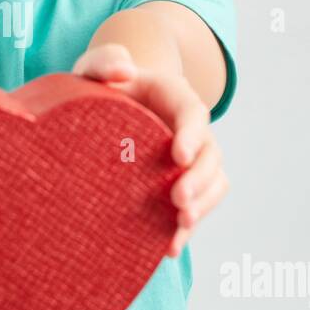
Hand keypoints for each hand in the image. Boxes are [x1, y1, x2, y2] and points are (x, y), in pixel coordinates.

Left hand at [71, 43, 228, 257]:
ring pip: (214, 184)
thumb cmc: (104, 84)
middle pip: (210, 156)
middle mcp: (191, 131)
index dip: (191, 136)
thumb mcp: (96, 66)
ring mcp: (191, 160)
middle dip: (200, 181)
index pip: (194, 115)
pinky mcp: (181, 184)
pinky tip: (168, 248)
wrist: (112, 104)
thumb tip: (123, 73)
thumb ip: (105, 61)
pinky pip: (198, 206)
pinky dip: (187, 228)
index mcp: (177, 98)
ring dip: (203, 207)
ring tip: (180, 228)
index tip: (177, 156)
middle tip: (178, 201)